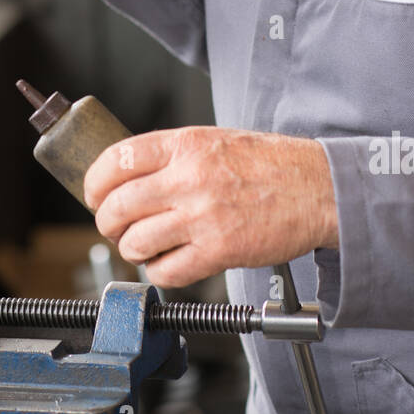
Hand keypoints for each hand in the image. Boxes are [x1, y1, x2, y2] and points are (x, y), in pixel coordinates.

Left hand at [85, 126, 338, 286]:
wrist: (319, 190)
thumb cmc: (272, 165)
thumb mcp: (217, 141)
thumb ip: (174, 156)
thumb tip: (129, 177)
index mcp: (187, 144)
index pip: (116, 160)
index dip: (94, 183)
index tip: (94, 196)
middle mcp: (190, 178)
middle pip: (118, 206)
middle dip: (107, 222)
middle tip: (115, 227)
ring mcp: (203, 216)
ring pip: (136, 242)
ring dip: (133, 249)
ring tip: (146, 246)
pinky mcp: (219, 251)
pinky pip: (167, 271)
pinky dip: (160, 272)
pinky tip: (170, 262)